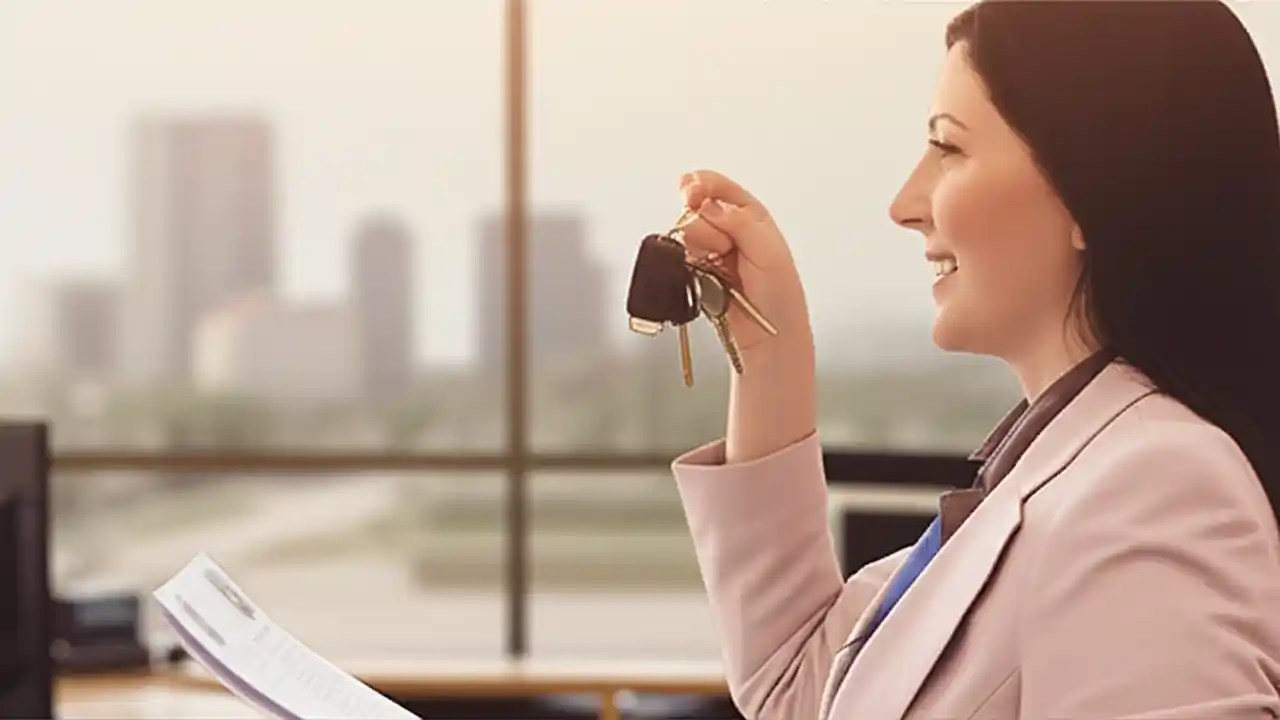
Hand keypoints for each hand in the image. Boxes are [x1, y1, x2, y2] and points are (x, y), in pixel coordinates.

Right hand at [678, 170, 811, 353]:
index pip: (717, 185)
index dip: (700, 185)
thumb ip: (739, 222)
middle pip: (694, 209)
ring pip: (685, 233)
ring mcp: (711, 249)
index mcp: (749, 214)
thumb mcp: (768, 250)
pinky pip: (679, 256)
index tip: (690, 195)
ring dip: (700, 249)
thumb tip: (710, 205)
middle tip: (724, 247)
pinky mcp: (696, 269)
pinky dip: (688, 264)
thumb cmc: (779, 293)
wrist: (768, 333)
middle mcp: (728, 228)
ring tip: (721, 268)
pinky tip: (706, 275)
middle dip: (705, 228)